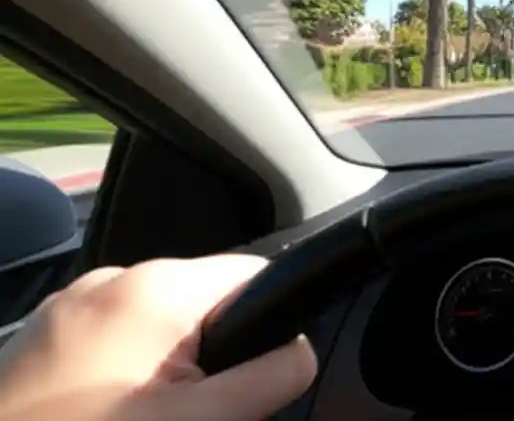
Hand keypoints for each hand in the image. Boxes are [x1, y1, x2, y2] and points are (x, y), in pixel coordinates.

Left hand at [0, 255, 315, 420]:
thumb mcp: (202, 420)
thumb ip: (270, 378)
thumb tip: (304, 352)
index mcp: (156, 286)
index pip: (254, 274)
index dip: (270, 326)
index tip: (245, 383)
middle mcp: (111, 279)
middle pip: (205, 305)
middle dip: (214, 356)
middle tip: (190, 414)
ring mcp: (68, 307)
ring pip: (158, 327)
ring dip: (169, 370)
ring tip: (145, 418)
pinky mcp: (42, 337)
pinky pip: (114, 342)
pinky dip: (126, 374)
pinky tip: (110, 415)